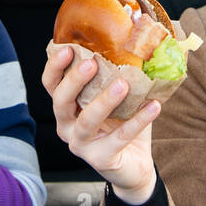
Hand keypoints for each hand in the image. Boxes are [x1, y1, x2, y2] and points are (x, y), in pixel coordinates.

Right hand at [42, 46, 160, 204]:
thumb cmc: (122, 125)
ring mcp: (80, 144)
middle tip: (92, 63)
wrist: (134, 165)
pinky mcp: (100, 159)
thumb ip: (117, 74)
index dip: (55, 67)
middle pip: (61, 101)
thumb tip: (136, 40)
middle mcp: (66, 126)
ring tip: (123, 84)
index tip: (67, 48)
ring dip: (104, 101)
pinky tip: (154, 106)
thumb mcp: (117, 98)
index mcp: (66, 107)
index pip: (51, 85)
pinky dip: (138, 120)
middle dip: (74, 80)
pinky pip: (119, 137)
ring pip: (87, 120)